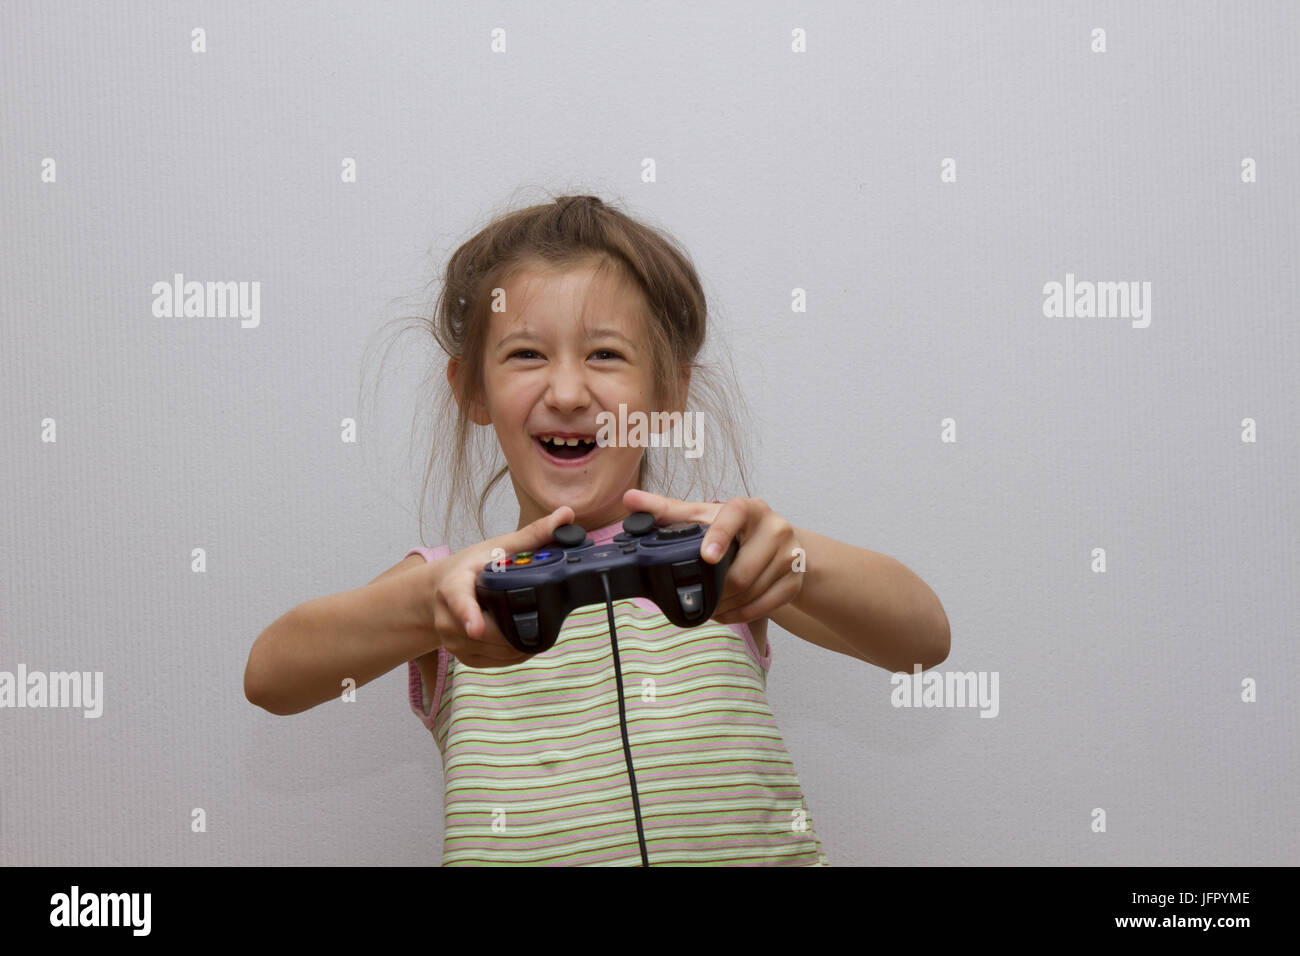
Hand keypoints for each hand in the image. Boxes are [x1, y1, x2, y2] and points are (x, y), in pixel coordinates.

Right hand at [424, 505, 574, 667]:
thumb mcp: (497, 548)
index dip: (468, 616)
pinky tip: (523, 641)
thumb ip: (533, 534)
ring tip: (534, 626)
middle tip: (541, 617)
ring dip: (520, 644)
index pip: (459, 602)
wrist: (441, 592)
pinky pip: (494, 663)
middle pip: (487, 634)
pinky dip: (513, 655)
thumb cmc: (471, 568)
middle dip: (517, 628)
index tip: (476, 628)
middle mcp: (447, 618)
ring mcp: (453, 641)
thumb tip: (566, 515)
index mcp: (454, 586)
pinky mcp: (463, 657)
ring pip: (495, 652)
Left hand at [622, 489, 803, 624]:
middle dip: (716, 591)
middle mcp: (776, 526)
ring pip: (753, 591)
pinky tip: (729, 613)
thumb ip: (668, 510)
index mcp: (749, 508)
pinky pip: (767, 606)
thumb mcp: (705, 517)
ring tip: (712, 607)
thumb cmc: (735, 529)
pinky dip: (743, 614)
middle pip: (742, 570)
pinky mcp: (796, 580)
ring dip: (727, 606)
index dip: (720, 536)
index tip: (707, 557)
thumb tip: (630, 499)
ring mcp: (791, 554)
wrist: (781, 543)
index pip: (735, 515)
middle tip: (700, 598)